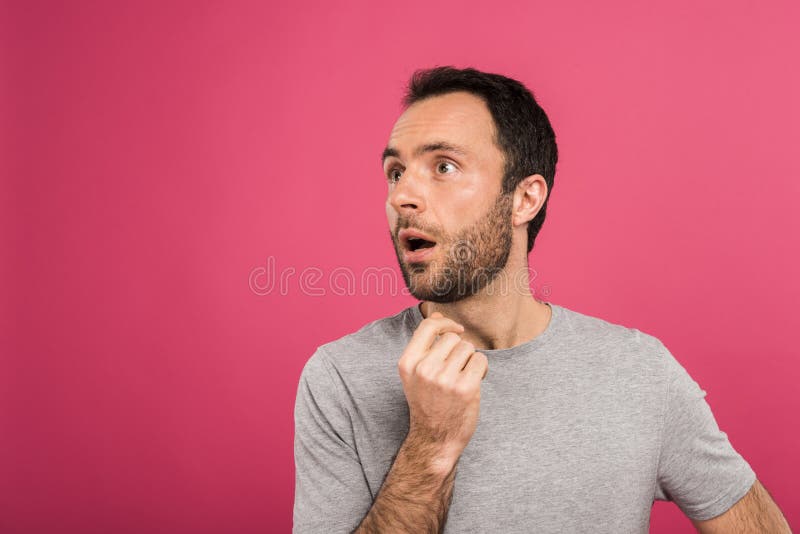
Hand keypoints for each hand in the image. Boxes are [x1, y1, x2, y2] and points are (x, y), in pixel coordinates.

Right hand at [397, 311, 487, 465]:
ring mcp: (445, 379)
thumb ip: (424, 346)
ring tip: (464, 376)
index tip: (456, 329)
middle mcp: (424, 369)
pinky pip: (480, 360)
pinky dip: (481, 369)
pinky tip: (474, 382)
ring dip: (470, 359)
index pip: (428, 327)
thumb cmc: (428, 402)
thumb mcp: (415, 374)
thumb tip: (437, 316)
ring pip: (468, 348)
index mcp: (408, 363)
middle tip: (457, 369)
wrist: (434, 439)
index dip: (445, 322)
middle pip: (452, 338)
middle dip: (459, 349)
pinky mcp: (466, 388)